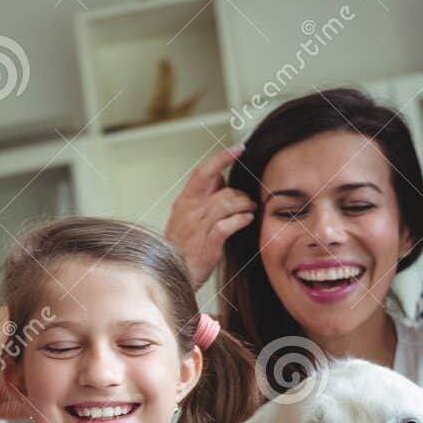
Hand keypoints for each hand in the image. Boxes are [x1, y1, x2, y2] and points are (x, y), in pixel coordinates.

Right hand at [164, 146, 256, 289]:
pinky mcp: (208, 243)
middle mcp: (190, 211)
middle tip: (249, 201)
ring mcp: (198, 227)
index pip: (203, 172)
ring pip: (228, 204)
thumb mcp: (185, 218)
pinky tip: (247, 221)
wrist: (171, 275)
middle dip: (240, 194)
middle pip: (222, 189)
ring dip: (244, 206)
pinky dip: (241, 220)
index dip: (222, 158)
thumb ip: (201, 198)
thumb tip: (219, 177)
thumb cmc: (181, 249)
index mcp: (185, 202)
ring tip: (250, 210)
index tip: (239, 148)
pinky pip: (229, 224)